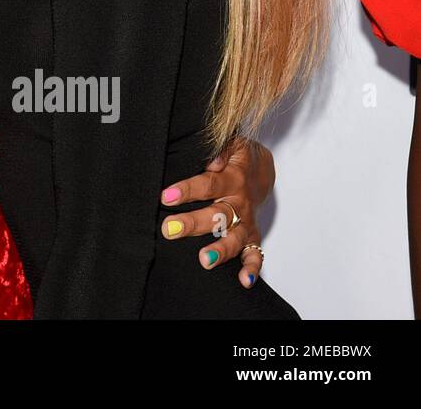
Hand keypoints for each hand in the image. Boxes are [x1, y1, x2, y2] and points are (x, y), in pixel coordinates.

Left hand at [158, 137, 273, 287]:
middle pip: (217, 215)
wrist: (258, 169)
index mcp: (231, 178)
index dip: (188, 190)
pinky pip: (255, 255)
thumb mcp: (231, 144)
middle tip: (170, 229)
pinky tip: (243, 281)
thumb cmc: (234, 156)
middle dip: (193, 223)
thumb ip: (220, 148)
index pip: (208, 184)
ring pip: (234, 238)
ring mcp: (246, 221)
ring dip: (220, 249)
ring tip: (204, 259)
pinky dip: (251, 269)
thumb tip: (213, 159)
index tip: (166, 196)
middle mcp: (239, 202)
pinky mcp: (252, 236)